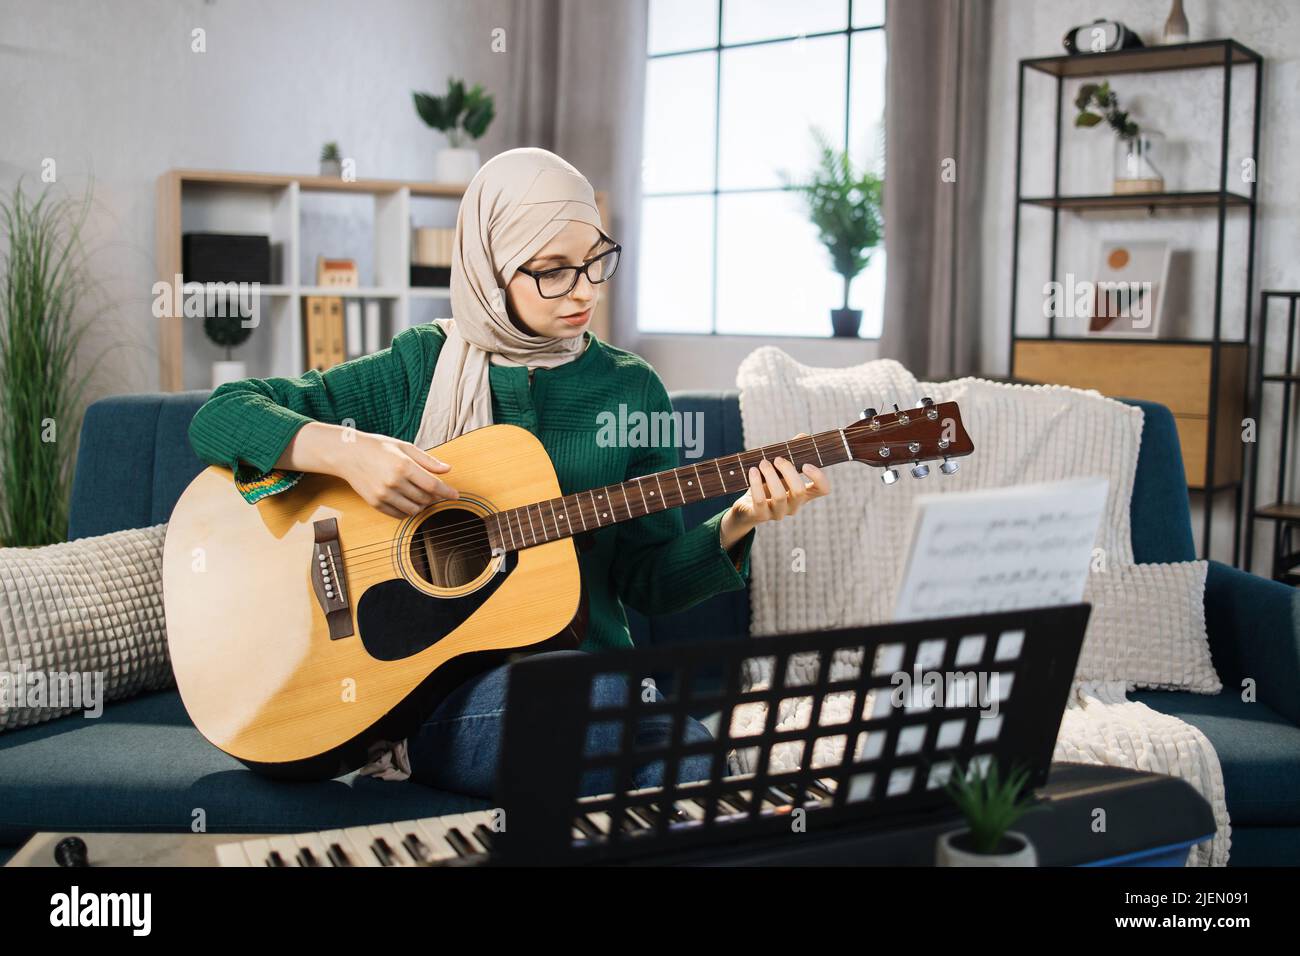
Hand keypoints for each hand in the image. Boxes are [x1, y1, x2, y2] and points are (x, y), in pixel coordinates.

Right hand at [333, 432, 458, 518]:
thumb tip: (447, 469)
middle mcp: (394, 482)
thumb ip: (427, 460)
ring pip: (413, 509)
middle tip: (436, 491)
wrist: (348, 454)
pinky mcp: (375, 503)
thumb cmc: (378, 447)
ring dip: (422, 505)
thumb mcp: (405, 447)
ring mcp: (383, 494)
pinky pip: (399, 514)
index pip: (432, 485)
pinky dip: (408, 510)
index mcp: (403, 466)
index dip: (447, 492)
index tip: (455, 495)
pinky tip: (409, 501)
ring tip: (421, 495)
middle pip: (425, 498)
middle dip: (435, 497)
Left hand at [727, 432, 830, 531]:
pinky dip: (756, 484)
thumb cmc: (767, 485)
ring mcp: (778, 513)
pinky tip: (753, 471)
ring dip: (770, 475)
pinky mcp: (760, 516)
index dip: (819, 477)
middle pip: (799, 491)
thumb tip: (803, 436)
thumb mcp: (779, 470)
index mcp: (804, 494)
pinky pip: (760, 502)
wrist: (747, 507)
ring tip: (762, 463)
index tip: (805, 464)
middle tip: (777, 459)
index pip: (823, 489)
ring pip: (779, 496)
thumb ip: (792, 454)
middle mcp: (794, 505)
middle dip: (788, 471)